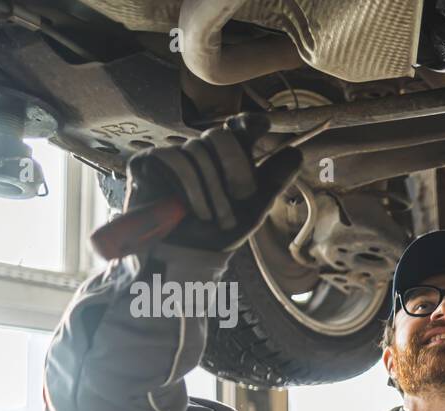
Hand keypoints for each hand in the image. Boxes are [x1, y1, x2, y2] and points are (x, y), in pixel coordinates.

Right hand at [124, 112, 301, 254]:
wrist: (186, 256)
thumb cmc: (219, 233)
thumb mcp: (253, 208)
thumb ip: (273, 180)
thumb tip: (296, 154)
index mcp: (226, 160)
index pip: (237, 127)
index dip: (249, 122)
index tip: (263, 126)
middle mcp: (200, 153)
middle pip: (220, 136)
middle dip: (234, 167)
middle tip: (240, 196)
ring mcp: (173, 155)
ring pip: (197, 151)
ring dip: (211, 189)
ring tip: (212, 216)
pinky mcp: (147, 162)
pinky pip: (173, 159)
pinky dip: (187, 187)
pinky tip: (188, 209)